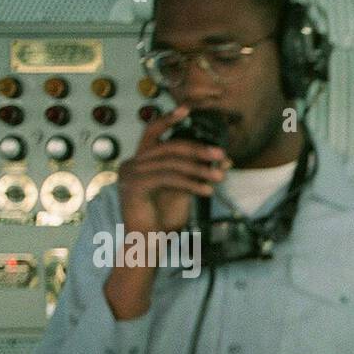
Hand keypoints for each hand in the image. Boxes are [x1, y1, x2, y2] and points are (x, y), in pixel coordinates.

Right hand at [118, 103, 227, 235]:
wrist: (147, 244)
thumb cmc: (162, 219)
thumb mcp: (182, 190)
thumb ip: (195, 172)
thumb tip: (223, 158)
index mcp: (139, 161)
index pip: (152, 132)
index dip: (168, 119)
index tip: (186, 110)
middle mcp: (131, 163)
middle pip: (168, 146)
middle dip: (198, 149)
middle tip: (221, 154)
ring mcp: (130, 174)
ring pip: (171, 163)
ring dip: (200, 169)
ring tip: (220, 175)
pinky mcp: (135, 186)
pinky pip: (168, 178)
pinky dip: (191, 183)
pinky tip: (208, 189)